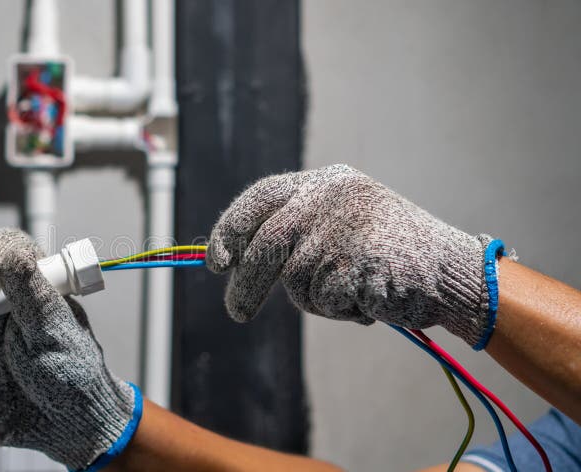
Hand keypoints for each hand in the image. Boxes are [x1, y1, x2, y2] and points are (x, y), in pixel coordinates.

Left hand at [207, 164, 494, 347]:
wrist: (453, 271)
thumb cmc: (391, 253)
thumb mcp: (342, 223)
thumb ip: (298, 231)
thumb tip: (239, 263)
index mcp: (325, 182)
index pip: (260, 196)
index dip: (230, 228)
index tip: (216, 261)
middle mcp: (329, 197)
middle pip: (265, 245)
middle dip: (246, 285)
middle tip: (236, 313)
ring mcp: (341, 228)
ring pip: (294, 281)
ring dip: (317, 299)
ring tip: (354, 289)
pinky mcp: (354, 261)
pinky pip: (323, 300)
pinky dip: (341, 310)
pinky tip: (371, 298)